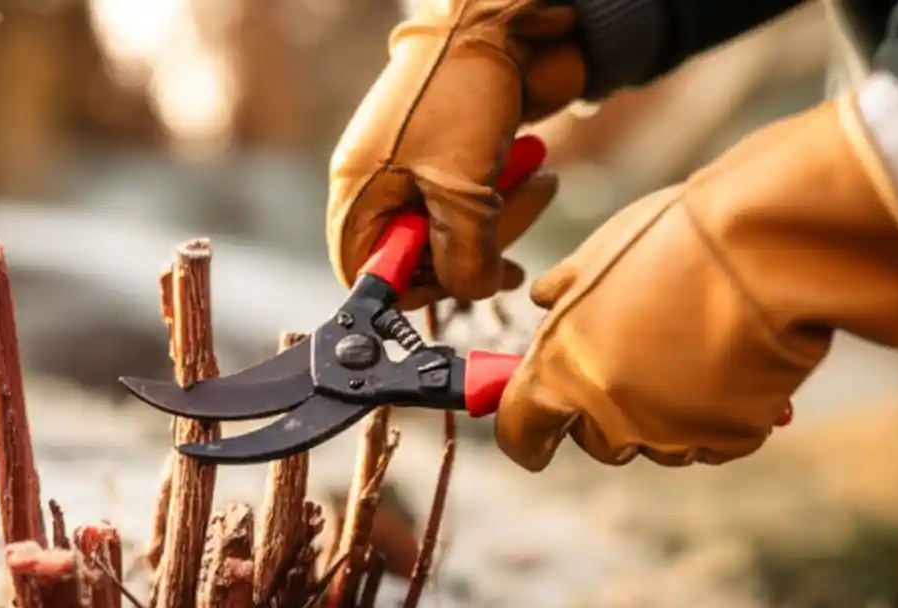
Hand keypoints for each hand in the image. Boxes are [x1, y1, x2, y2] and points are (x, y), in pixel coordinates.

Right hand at [327, 0, 587, 309]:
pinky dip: (509, 202)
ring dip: (503, 222)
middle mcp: (381, 186)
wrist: (506, 22)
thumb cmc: (463, 93)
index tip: (460, 278)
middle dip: (472, 253)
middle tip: (510, 249)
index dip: (413, 286)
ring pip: (457, 233)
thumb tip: (474, 291)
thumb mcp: (460, 189)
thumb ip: (463, 257)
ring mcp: (418, 173)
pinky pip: (478, 206)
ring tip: (536, 185)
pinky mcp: (455, 161)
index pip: (365, 271)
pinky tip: (538, 178)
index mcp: (359, 192)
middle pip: (419, 258)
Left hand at [495, 91, 897, 469]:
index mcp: (562, 372)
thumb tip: (546, 299)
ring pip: (657, 442)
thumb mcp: (597, 255)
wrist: (769, 246)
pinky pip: (713, 437)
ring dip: (663, 412)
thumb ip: (563, 291)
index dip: (525, 430)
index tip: (535, 429)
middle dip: (604, 410)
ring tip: (691, 343)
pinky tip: (731, 358)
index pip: (520, 431)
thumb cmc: (676, 240)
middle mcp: (611, 417)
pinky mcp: (732, 438)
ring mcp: (674, 435)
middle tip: (633, 356)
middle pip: (595, 439)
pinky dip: (718, 411)